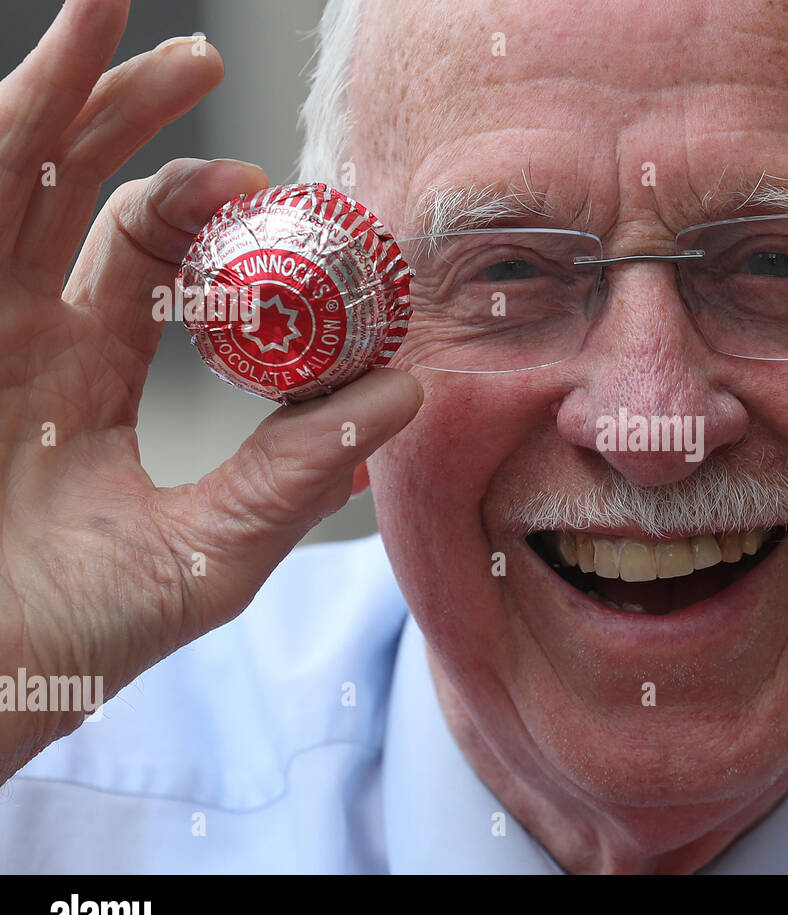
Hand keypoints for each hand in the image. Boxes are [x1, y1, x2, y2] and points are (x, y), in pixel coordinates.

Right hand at [0, 0, 421, 780]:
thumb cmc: (76, 636)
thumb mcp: (211, 548)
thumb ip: (298, 473)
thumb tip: (405, 398)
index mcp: (88, 378)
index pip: (154, 263)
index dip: (211, 216)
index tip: (282, 197)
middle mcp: (25, 334)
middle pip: (77, 193)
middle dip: (136, 119)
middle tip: (206, 64)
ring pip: (14, 174)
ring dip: (67, 89)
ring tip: (122, 13)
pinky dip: (9, 135)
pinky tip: (49, 75)